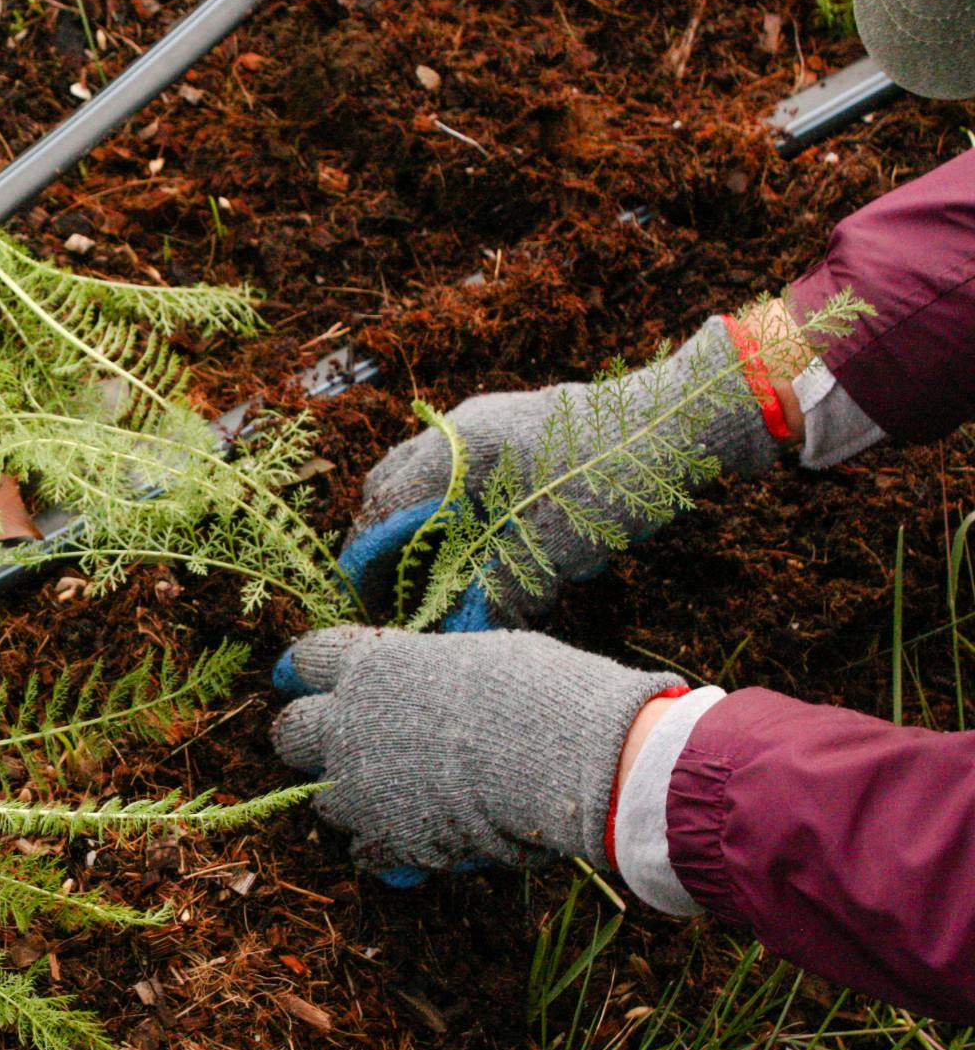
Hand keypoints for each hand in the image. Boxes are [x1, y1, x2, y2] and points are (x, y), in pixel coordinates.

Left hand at [271, 626, 679, 875]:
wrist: (555, 756)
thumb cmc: (536, 691)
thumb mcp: (481, 656)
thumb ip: (436, 671)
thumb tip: (442, 677)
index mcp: (372, 665)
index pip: (310, 658)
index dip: (303, 668)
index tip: (293, 674)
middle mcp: (350, 723)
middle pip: (289, 733)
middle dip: (306, 740)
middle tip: (334, 745)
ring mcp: (359, 784)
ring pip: (323, 800)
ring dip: (352, 800)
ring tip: (393, 799)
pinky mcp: (383, 837)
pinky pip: (363, 851)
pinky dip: (385, 848)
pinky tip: (416, 842)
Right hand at [340, 318, 777, 628]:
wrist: (689, 416)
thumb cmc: (618, 473)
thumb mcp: (555, 544)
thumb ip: (499, 589)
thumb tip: (457, 632)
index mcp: (459, 447)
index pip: (382, 504)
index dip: (364, 557)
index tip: (359, 600)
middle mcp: (462, 429)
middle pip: (392, 487)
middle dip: (387, 542)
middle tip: (392, 593)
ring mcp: (489, 425)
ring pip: (429, 483)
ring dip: (426, 530)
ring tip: (436, 579)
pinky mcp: (517, 435)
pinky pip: (465, 479)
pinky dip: (458, 516)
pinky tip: (485, 551)